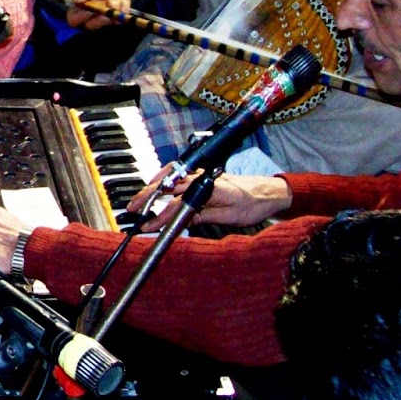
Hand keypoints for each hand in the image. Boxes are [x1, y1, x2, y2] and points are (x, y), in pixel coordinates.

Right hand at [66, 0, 130, 28]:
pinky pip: (117, 21)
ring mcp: (102, 20)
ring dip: (112, 8)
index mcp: (78, 8)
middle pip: (89, 26)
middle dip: (99, 13)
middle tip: (106, 0)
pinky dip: (121, 9)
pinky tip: (121, 0)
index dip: (80, 16)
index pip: (73, 21)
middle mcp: (88, 17)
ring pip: (104, 24)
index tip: (88, 5)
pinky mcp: (115, 21)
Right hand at [129, 171, 292, 231]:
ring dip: (152, 187)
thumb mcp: (229, 217)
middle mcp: (201, 178)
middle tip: (132, 207)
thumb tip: (180, 221)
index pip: (176, 204)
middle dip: (147, 197)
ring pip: (170, 177)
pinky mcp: (202, 176)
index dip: (160, 216)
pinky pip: (177, 174)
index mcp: (207, 189)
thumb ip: (203, 216)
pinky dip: (163, 178)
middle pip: (167, 186)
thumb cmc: (252, 205)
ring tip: (139, 197)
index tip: (147, 225)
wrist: (269, 192)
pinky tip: (157, 184)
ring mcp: (201, 175)